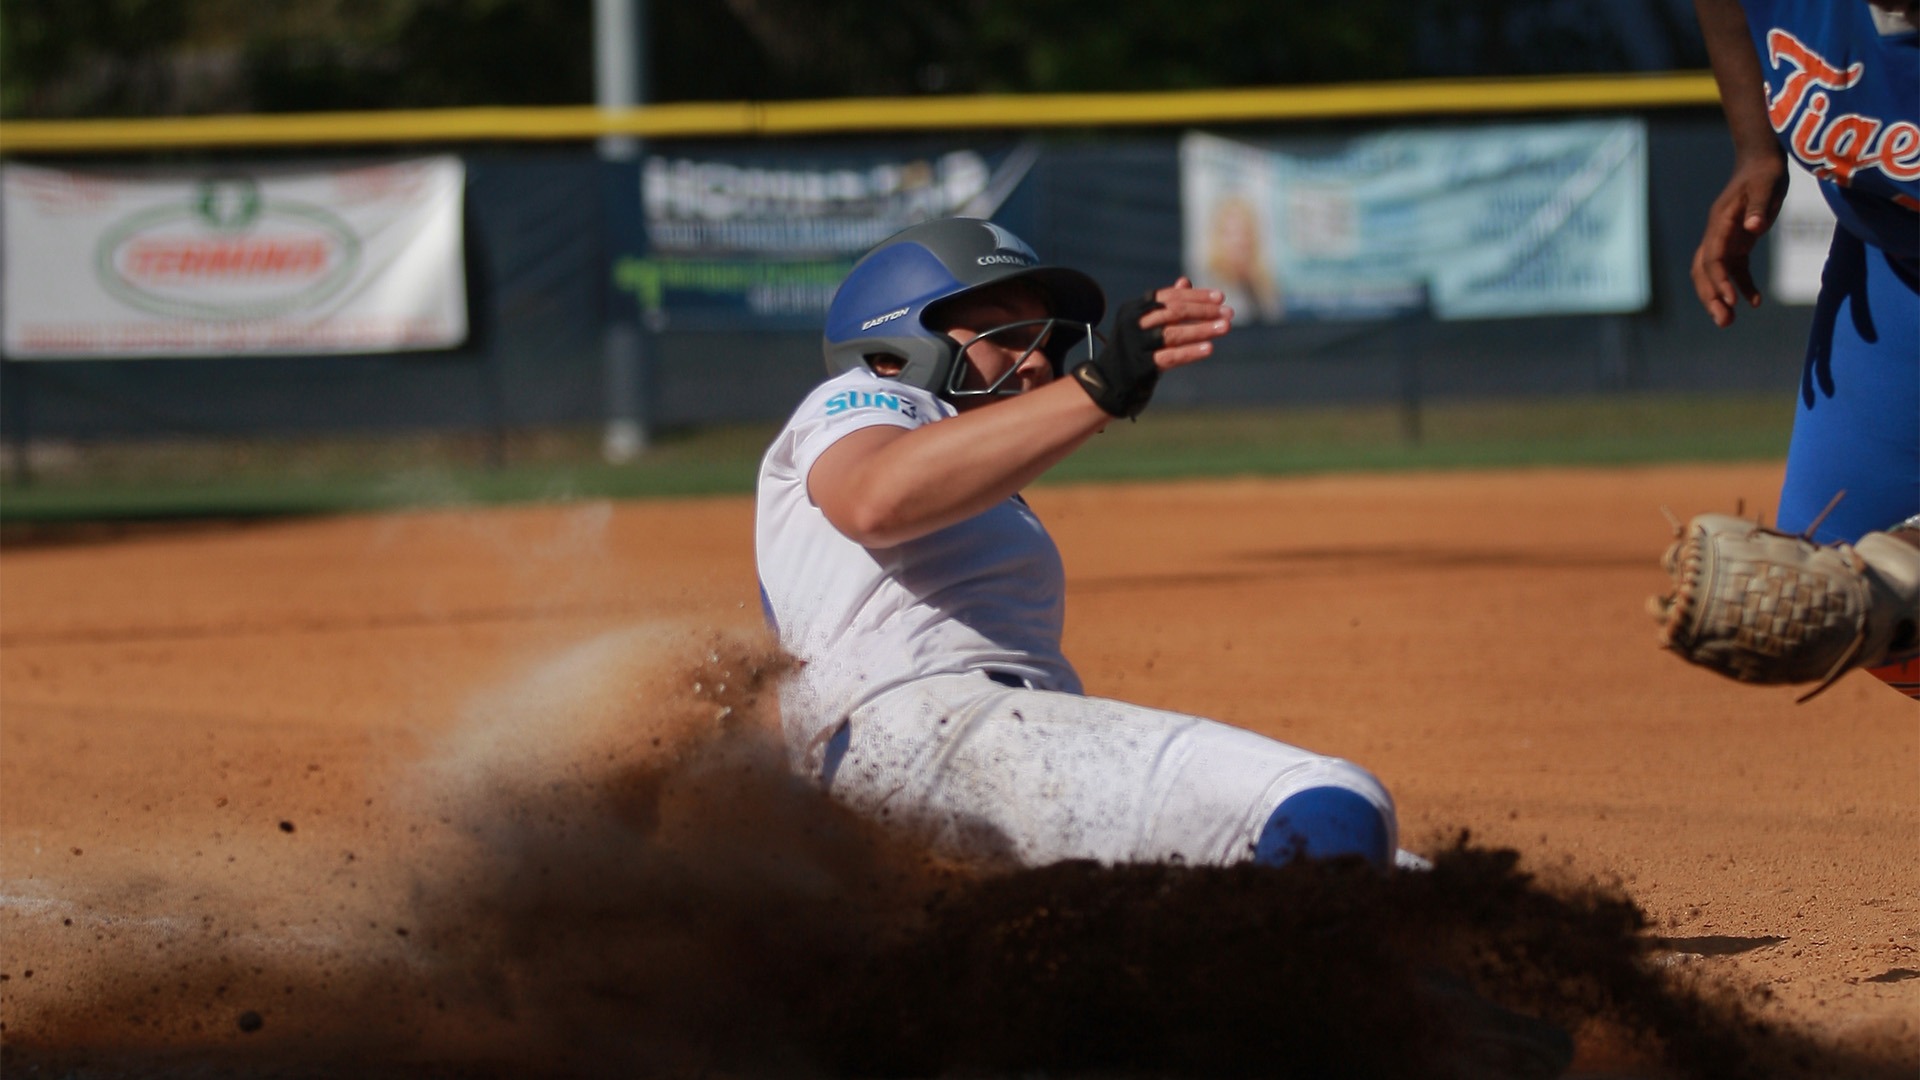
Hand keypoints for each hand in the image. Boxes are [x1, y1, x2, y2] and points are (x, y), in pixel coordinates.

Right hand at [1139, 277, 1233, 370]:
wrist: (1108, 382)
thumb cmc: (1133, 349)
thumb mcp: (1144, 324)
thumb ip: (1164, 305)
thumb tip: (1185, 282)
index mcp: (1134, 309)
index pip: (1170, 296)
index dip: (1196, 295)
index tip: (1221, 297)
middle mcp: (1133, 323)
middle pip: (1173, 311)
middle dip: (1204, 310)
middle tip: (1228, 312)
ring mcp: (1136, 345)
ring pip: (1173, 333)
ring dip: (1202, 329)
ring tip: (1226, 327)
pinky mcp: (1141, 366)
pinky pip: (1170, 357)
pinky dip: (1191, 352)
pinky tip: (1209, 348)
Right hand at [1690, 155, 1787, 327]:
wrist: (1761, 161)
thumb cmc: (1765, 172)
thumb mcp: (1767, 185)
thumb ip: (1760, 206)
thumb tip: (1754, 228)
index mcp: (1720, 223)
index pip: (1712, 258)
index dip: (1719, 280)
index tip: (1730, 300)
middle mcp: (1716, 235)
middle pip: (1704, 272)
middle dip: (1711, 297)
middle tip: (1724, 323)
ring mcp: (1725, 240)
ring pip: (1713, 275)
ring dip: (1718, 298)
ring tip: (1729, 322)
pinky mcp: (1737, 243)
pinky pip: (1734, 271)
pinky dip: (1741, 287)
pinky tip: (1755, 302)